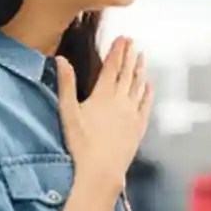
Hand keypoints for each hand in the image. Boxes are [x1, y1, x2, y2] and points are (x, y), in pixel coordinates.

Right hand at [56, 37, 153, 194]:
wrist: (101, 171)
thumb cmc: (80, 144)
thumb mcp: (68, 112)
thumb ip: (65, 84)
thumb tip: (60, 59)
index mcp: (103, 95)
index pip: (112, 67)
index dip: (118, 51)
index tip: (122, 38)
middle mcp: (121, 101)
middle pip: (127, 73)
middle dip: (130, 56)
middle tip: (133, 42)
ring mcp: (132, 114)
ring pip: (139, 86)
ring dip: (140, 70)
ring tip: (142, 56)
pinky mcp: (138, 127)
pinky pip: (146, 104)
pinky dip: (148, 92)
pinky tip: (149, 84)